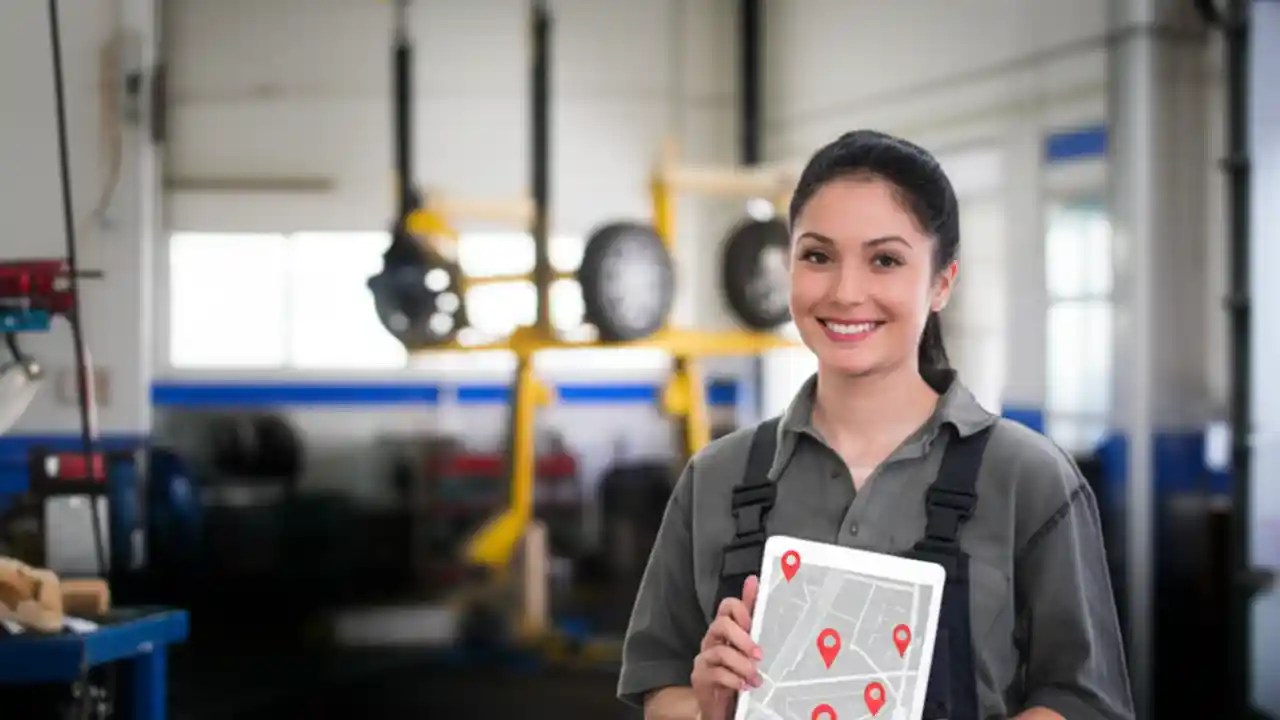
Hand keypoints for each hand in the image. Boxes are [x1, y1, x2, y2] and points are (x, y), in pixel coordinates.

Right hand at [690, 575, 762, 719]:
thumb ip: (750, 615)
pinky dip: (733, 679)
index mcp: (724, 629)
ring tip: (755, 678)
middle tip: (758, 654)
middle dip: (742, 638)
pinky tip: (743, 685)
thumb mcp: (745, 644)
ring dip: (742, 665)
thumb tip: (753, 581)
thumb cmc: (735, 670)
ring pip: (721, 652)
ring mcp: (703, 658)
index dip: (741, 610)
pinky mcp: (700, 678)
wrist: (720, 703)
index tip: (753, 624)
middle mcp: (711, 640)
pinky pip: (716, 673)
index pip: (727, 606)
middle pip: (721, 624)